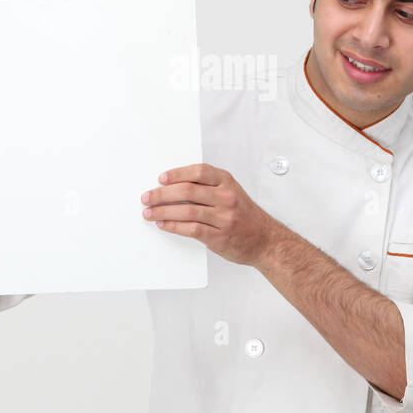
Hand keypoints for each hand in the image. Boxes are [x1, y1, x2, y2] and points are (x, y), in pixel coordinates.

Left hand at [140, 163, 279, 268]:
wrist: (265, 240)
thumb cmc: (245, 216)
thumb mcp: (232, 192)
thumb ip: (208, 187)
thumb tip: (174, 186)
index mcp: (227, 182)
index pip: (198, 172)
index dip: (177, 174)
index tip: (161, 179)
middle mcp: (226, 198)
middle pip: (187, 191)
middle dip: (162, 194)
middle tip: (147, 197)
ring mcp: (223, 218)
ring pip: (186, 210)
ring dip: (162, 211)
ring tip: (149, 213)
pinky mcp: (219, 236)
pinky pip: (190, 229)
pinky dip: (173, 226)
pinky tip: (163, 224)